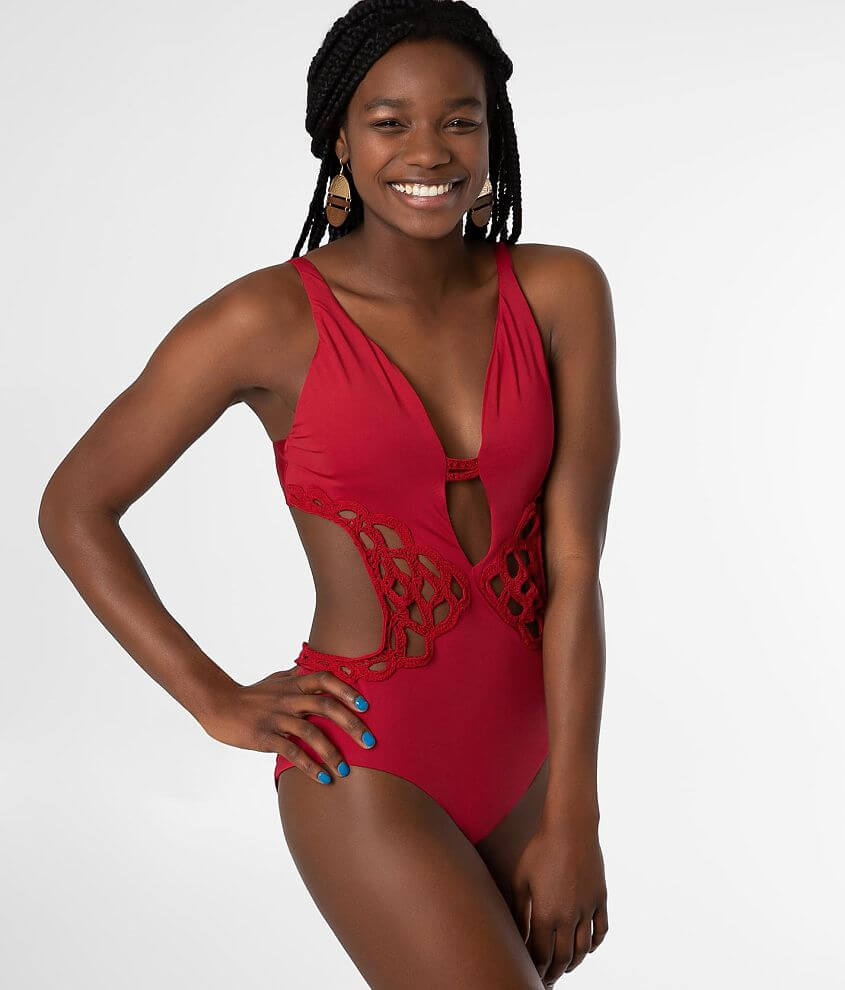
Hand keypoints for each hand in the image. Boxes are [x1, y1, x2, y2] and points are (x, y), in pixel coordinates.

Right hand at [199, 665, 372, 782]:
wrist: (217, 704)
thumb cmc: (251, 694)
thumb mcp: (277, 679)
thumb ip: (298, 674)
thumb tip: (316, 665)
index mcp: (294, 683)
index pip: (326, 680)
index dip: (347, 690)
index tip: (366, 706)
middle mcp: (289, 698)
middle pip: (326, 706)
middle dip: (352, 725)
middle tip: (371, 742)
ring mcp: (276, 717)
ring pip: (310, 732)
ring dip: (331, 752)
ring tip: (346, 769)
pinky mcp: (264, 736)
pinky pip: (290, 751)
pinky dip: (309, 765)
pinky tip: (323, 778)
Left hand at [512, 819, 607, 985]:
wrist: (571, 828)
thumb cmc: (540, 849)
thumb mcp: (521, 878)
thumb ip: (519, 909)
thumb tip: (517, 933)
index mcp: (545, 913)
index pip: (540, 953)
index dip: (535, 968)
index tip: (531, 974)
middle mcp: (568, 917)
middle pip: (562, 958)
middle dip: (554, 973)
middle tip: (547, 980)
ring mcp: (587, 909)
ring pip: (582, 950)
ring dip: (573, 964)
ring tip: (565, 969)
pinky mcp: (600, 900)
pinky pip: (600, 931)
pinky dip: (593, 945)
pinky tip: (586, 948)